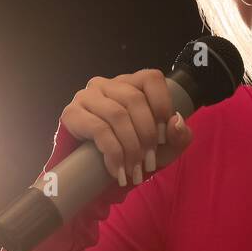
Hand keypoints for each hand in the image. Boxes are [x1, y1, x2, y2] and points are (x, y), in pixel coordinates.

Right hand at [60, 69, 193, 185]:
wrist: (96, 172)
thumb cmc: (134, 151)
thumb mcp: (164, 147)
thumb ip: (179, 135)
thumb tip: (176, 122)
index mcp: (132, 84)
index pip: (152, 78)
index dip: (162, 104)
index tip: (164, 135)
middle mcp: (107, 84)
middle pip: (135, 100)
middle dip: (147, 135)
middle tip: (150, 161)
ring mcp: (87, 96)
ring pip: (117, 115)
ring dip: (131, 147)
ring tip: (135, 170)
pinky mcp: (72, 114)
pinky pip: (98, 129)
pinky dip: (113, 153)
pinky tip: (118, 170)